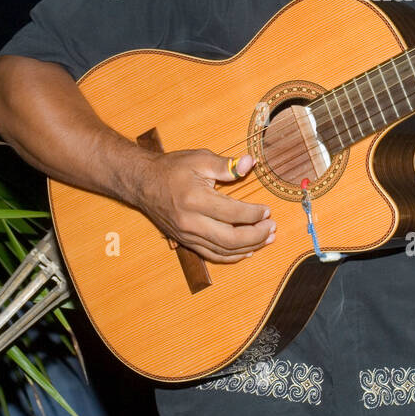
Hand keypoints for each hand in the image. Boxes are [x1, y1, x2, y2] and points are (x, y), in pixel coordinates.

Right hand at [130, 150, 274, 262]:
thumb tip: (250, 163)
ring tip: (267, 239)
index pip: (233, 214)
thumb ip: (226, 165)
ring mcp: (187, 235)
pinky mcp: (185, 241)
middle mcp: (190, 222)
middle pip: (230, 239)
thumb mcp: (199, 159)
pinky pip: (211, 255)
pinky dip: (231, 256)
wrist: (142, 182)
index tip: (267, 210)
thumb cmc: (171, 168)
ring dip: (248, 248)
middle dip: (256, 235)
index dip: (254, 214)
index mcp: (195, 199)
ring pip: (222, 251)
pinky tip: (247, 251)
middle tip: (272, 227)